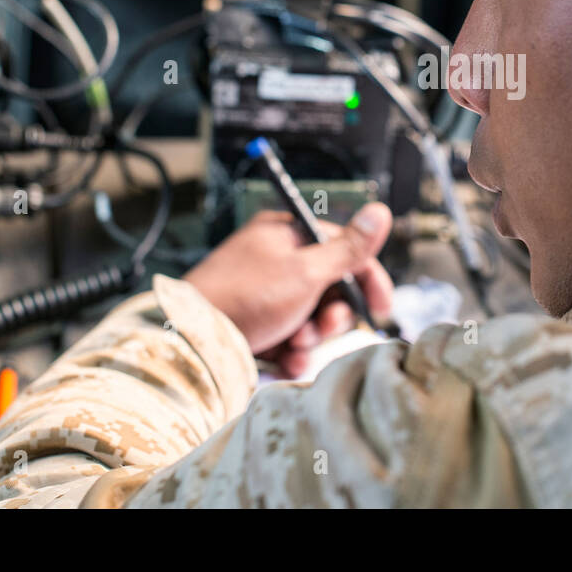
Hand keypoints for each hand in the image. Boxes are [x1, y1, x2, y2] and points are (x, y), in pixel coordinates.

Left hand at [183, 202, 393, 376]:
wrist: (190, 341)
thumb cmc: (244, 297)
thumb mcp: (305, 271)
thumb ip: (348, 249)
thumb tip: (381, 211)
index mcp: (287, 236)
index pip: (344, 248)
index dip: (367, 278)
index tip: (381, 307)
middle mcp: (276, 261)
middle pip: (331, 287)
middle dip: (331, 315)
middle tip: (320, 328)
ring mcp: (265, 294)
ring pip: (312, 317)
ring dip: (311, 337)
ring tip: (293, 344)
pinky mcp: (255, 324)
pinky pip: (289, 337)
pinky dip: (292, 351)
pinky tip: (283, 359)